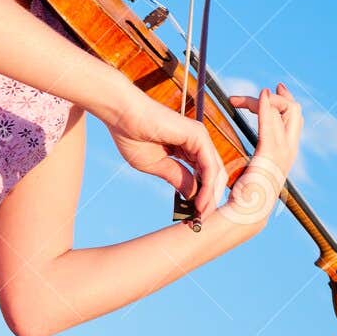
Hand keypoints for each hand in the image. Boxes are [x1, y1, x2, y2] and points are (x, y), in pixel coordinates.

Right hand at [102, 85, 227, 220]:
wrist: (121, 115)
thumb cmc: (132, 135)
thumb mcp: (156, 165)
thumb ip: (176, 177)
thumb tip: (192, 196)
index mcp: (187, 148)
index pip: (202, 175)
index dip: (200, 196)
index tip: (193, 216)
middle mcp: (197, 142)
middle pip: (213, 176)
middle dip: (209, 200)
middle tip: (201, 220)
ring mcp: (200, 138)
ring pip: (215, 173)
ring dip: (210, 197)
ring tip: (201, 216)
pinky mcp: (198, 136)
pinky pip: (209, 167)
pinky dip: (207, 187)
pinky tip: (200, 202)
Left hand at [221, 83, 302, 231]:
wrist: (244, 214)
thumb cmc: (244, 196)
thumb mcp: (254, 170)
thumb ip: (258, 157)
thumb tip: (254, 152)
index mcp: (285, 154)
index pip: (293, 120)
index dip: (283, 103)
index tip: (265, 93)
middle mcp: (288, 151)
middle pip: (296, 113)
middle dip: (283, 96)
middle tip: (269, 88)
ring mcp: (282, 153)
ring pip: (287, 112)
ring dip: (267, 100)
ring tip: (245, 97)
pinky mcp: (269, 155)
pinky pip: (270, 124)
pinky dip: (265, 107)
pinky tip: (258, 96)